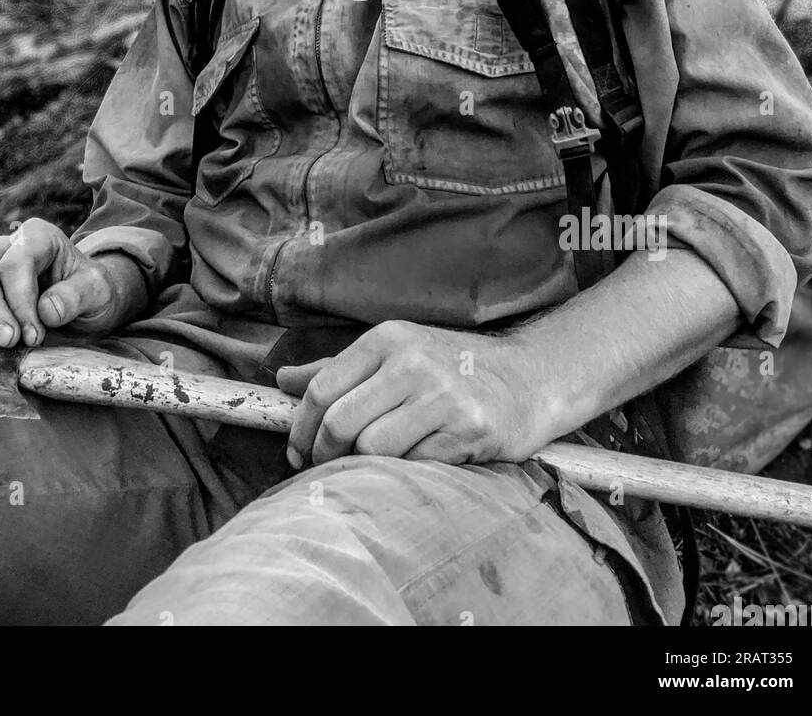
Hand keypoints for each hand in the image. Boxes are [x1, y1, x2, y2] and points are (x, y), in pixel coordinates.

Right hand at [0, 217, 145, 347]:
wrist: (82, 307)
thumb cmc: (89, 295)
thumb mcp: (99, 293)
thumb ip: (78, 296)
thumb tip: (47, 310)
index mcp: (37, 237)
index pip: (15, 261)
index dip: (20, 300)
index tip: (33, 334)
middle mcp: (2, 245)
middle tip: (9, 342)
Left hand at [276, 321, 539, 469]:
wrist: (530, 378)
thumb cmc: (452, 368)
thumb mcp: (396, 353)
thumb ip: (338, 368)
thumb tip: (281, 379)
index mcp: (387, 339)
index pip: (322, 388)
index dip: (300, 427)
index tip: (296, 451)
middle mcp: (411, 362)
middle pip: (340, 422)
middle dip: (324, 453)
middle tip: (325, 467)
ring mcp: (442, 396)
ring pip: (373, 449)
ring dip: (366, 466)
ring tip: (375, 464)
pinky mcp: (468, 430)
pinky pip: (413, 466)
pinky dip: (406, 471)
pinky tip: (418, 460)